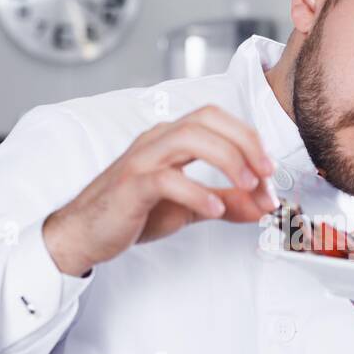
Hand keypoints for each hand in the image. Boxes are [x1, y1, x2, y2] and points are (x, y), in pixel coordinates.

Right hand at [43, 105, 277, 276]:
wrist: (84, 234)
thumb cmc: (132, 213)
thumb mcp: (188, 207)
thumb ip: (226, 201)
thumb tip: (262, 206)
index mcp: (170, 139)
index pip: (216, 119)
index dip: (249, 138)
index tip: (270, 170)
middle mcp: (156, 141)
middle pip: (207, 119)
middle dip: (244, 141)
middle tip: (266, 174)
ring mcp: (142, 161)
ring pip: (189, 138)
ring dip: (227, 158)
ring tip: (248, 185)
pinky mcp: (131, 186)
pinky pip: (167, 179)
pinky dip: (197, 192)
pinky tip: (215, 207)